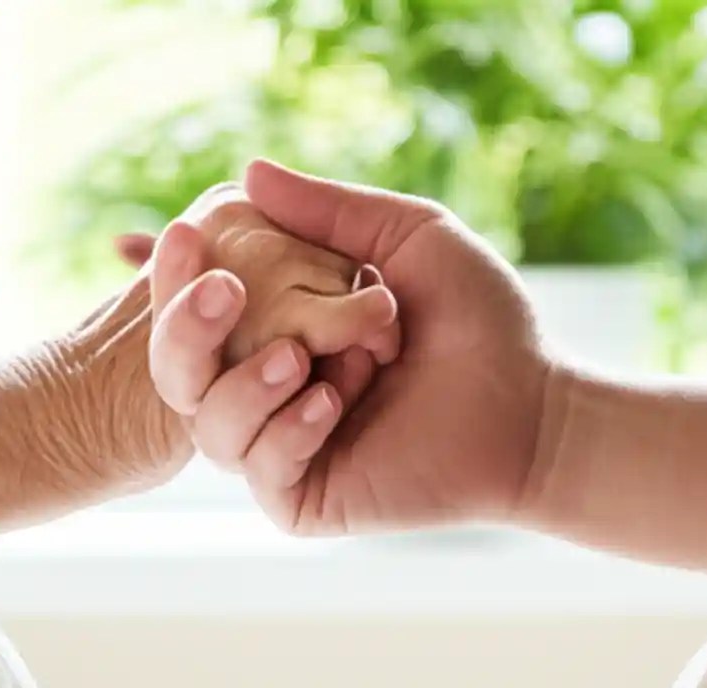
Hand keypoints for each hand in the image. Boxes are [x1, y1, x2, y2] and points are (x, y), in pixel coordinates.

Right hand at [149, 160, 550, 533]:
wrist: (530, 404)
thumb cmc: (477, 318)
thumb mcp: (404, 238)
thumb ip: (328, 211)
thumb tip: (248, 171)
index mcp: (278, 328)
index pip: (196, 310)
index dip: (175, 275)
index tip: (182, 230)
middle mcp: (268, 389)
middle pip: (179, 371)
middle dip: (184, 329)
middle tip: (221, 288)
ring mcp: (284, 445)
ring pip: (210, 425)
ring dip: (246, 384)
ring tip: (298, 354)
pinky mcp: (307, 497)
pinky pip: (260, 468)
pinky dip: (286, 431)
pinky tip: (330, 402)